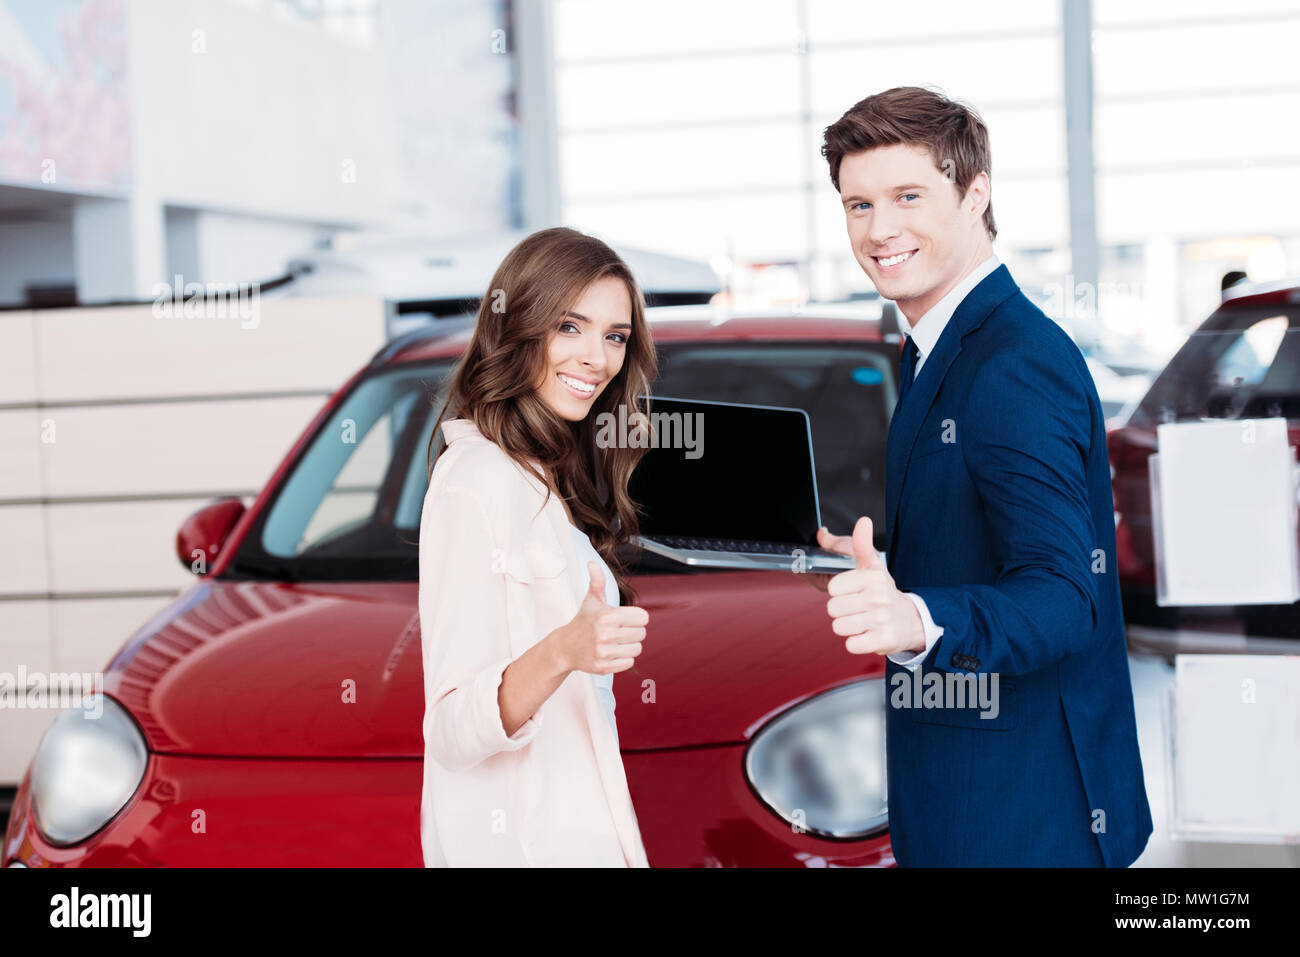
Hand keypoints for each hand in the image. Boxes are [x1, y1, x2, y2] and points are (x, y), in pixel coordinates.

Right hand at [555, 561, 648, 674]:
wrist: (565, 647)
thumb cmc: (583, 621)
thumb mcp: (591, 600)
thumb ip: (597, 581)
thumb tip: (592, 564)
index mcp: (607, 616)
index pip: (643, 618)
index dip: (636, 618)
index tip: (625, 619)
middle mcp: (606, 635)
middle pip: (642, 634)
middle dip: (632, 631)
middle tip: (618, 631)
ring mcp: (604, 652)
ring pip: (637, 649)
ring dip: (628, 645)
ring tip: (615, 642)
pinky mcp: (603, 667)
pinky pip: (629, 662)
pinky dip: (623, 659)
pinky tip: (611, 653)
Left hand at [824, 517, 924, 655]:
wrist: (911, 620)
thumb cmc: (883, 591)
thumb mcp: (873, 566)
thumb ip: (862, 544)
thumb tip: (863, 522)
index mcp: (872, 577)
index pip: (833, 588)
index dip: (838, 591)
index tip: (852, 591)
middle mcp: (877, 597)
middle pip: (833, 609)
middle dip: (841, 611)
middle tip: (857, 608)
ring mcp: (881, 620)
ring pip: (839, 627)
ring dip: (847, 627)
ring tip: (861, 620)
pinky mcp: (882, 640)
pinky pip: (851, 645)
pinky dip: (856, 642)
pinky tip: (867, 634)